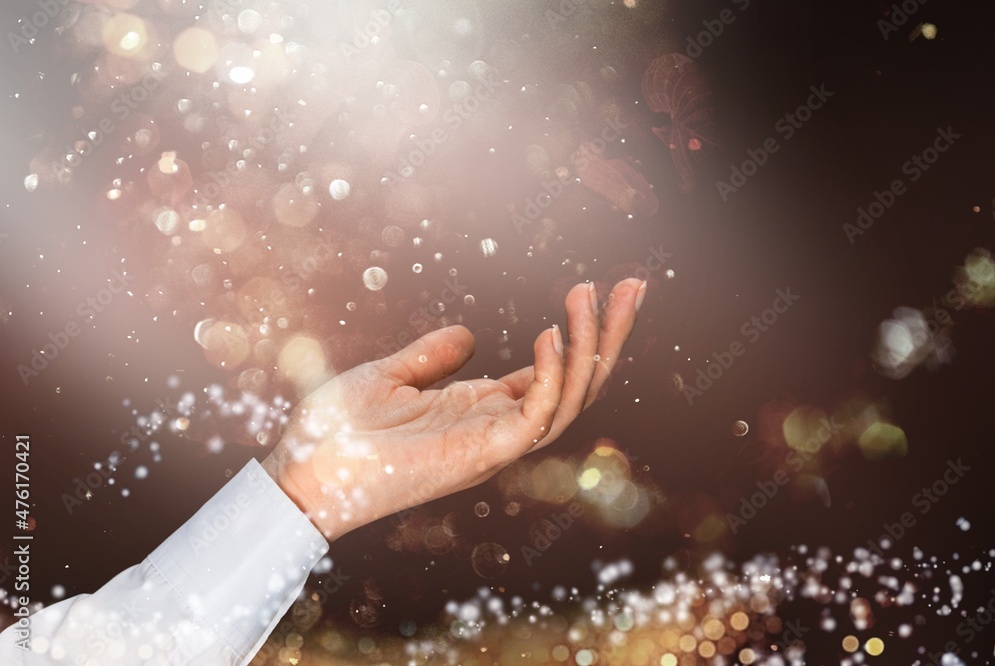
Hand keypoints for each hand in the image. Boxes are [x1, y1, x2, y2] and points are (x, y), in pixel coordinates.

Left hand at [262, 278, 645, 539]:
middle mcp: (499, 426)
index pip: (552, 372)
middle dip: (609, 335)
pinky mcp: (483, 453)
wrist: (304, 470)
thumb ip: (431, 356)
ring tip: (589, 294)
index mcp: (481, 409)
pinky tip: (551, 332)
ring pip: (570, 397)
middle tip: (635, 285)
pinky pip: (537, 415)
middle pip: (578, 382)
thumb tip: (468, 335)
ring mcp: (494, 443)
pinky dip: (552, 375)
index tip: (598, 288)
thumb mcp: (389, 375)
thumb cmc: (337, 429)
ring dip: (589, 346)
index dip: (582, 332)